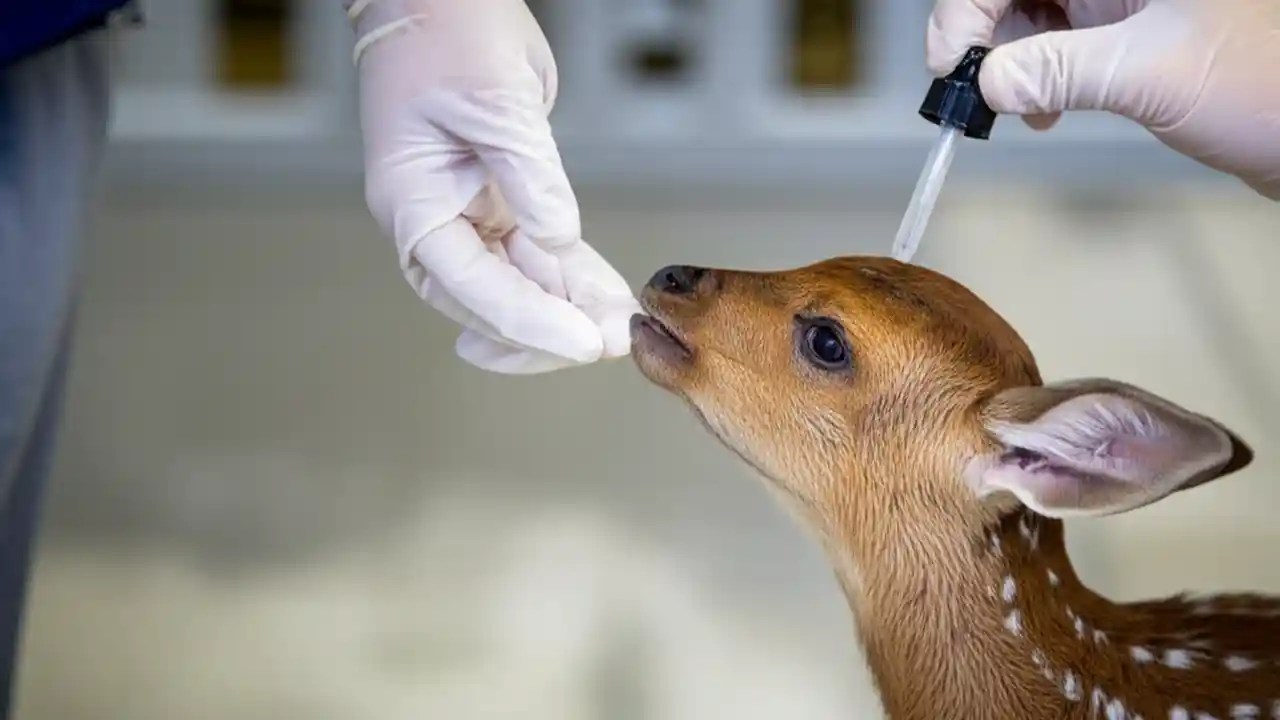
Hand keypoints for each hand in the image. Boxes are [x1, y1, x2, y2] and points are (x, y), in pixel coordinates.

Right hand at [348, 0, 639, 373]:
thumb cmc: (447, 36)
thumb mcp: (494, 104)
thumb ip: (530, 175)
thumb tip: (559, 237)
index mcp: (411, 203)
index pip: (471, 284)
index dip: (528, 321)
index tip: (581, 343)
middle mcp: (436, 219)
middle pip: (492, 301)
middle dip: (551, 327)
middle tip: (609, 342)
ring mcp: (469, 212)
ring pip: (521, 283)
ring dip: (568, 308)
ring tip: (618, 327)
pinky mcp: (501, 200)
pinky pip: (537, 253)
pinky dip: (571, 277)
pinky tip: (605, 299)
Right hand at [926, 0, 1279, 199]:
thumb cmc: (1270, 84)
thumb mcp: (1151, 73)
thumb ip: (1060, 70)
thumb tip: (990, 82)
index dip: (968, 6)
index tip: (955, 63)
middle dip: (984, 32)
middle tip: (974, 89)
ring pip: (1029, 10)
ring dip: (1007, 60)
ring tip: (1018, 109)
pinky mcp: (1127, 29)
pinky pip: (1056, 40)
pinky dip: (1035, 76)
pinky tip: (1041, 111)